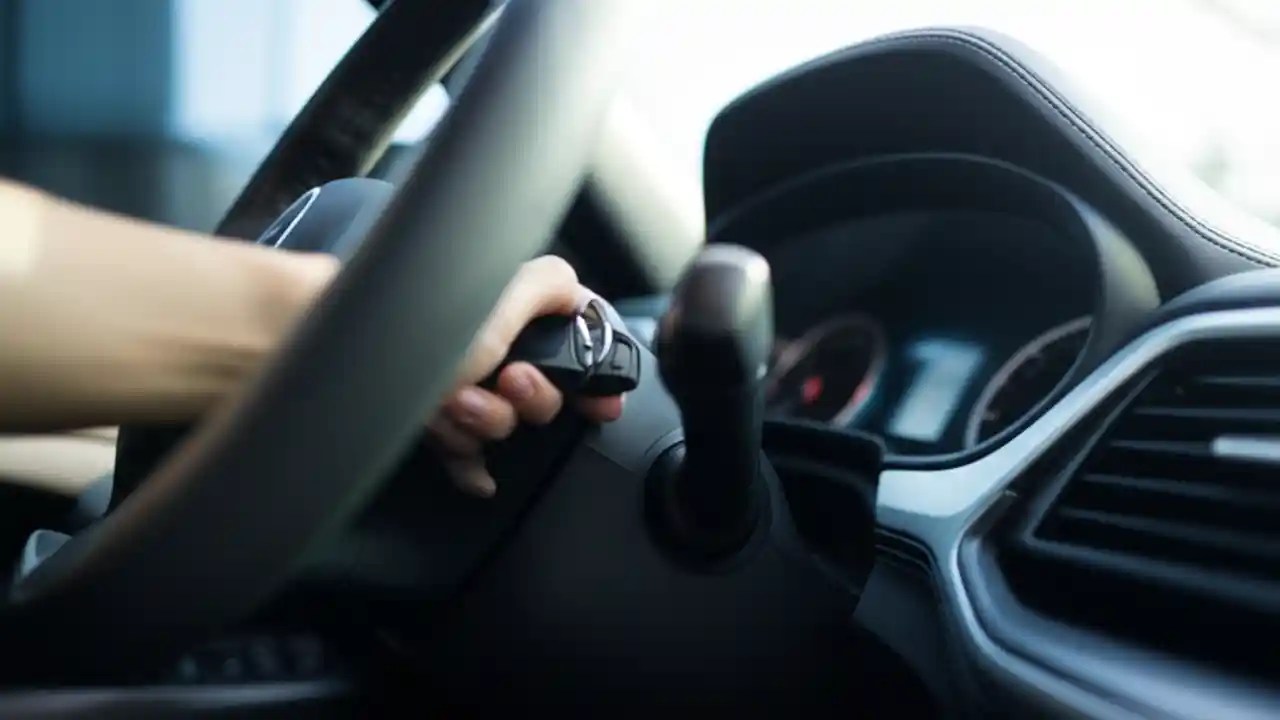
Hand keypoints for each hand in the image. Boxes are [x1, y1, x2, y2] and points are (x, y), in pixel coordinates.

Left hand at [427, 256, 624, 496]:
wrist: (339, 366)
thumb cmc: (418, 327)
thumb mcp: (499, 295)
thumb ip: (552, 286)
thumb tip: (577, 293)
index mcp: (506, 309)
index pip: (569, 336)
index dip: (593, 370)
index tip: (605, 401)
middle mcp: (484, 344)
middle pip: (542, 391)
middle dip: (530, 398)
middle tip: (507, 384)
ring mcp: (454, 385)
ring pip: (501, 424)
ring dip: (486, 424)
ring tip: (450, 408)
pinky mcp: (424, 421)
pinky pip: (465, 453)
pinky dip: (471, 464)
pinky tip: (474, 478)